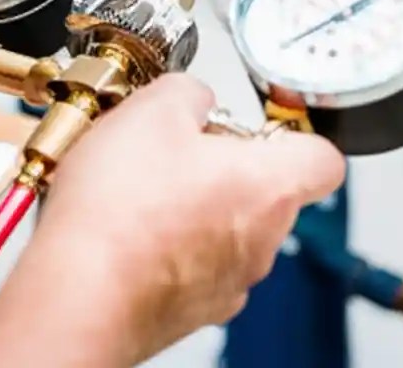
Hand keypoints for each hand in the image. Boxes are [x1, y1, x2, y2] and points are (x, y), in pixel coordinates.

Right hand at [0, 74, 345, 366]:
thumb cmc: (121, 213)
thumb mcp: (153, 110)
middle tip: (177, 148)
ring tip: (137, 188)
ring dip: (190, 206)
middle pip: (266, 192)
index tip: (260, 123)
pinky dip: (164, 246)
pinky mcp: (188, 310)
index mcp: (270, 187)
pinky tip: (123, 229)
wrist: (79, 295)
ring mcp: (227, 283)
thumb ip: (188, 92)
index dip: (294, 133)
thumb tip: (192, 98)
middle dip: (223, 166)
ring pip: (225, 231)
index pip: (323, 158)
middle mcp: (262, 242)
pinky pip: (188, 265)